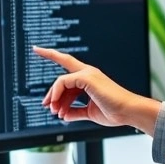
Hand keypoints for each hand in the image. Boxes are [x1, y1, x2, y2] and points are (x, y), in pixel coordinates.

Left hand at [33, 47, 160, 131]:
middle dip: (50, 91)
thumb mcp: (90, 112)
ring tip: (54, 112)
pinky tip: (57, 106)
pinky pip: (63, 82)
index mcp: (90, 79)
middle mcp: (88, 73)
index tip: (37, 48)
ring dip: (54, 98)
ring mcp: (88, 74)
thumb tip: (64, 114)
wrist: (128, 112)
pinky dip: (57, 94)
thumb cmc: (114, 111)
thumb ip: (75, 112)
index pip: (68, 63)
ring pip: (60, 81)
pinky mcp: (86, 77)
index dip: (52, 54)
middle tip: (45, 106)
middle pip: (61, 76)